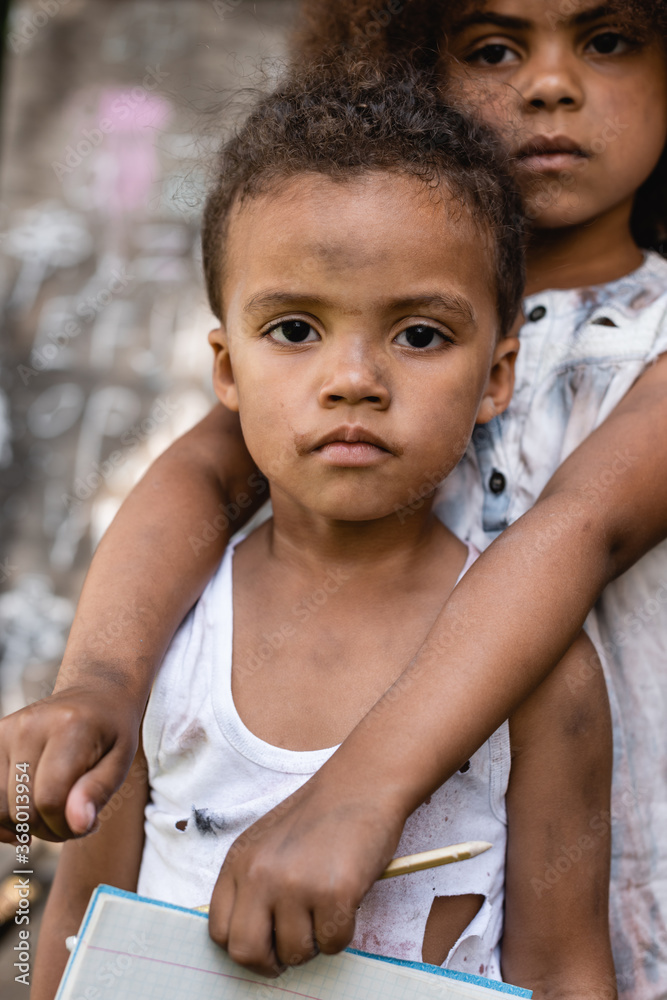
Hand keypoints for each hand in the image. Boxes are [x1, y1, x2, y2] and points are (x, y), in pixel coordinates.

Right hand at [0, 686, 139, 841]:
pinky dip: (5, 816)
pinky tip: (29, 812)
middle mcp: (30, 725)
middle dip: (49, 829)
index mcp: (69, 727)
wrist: (94, 693)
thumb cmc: (111, 731)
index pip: (50, 799)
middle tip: (72, 820)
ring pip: (0, 809)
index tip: (86, 825)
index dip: (65, 826)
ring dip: (26, 825)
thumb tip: (78, 824)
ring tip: (54, 812)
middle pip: (23, 809)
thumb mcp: (121, 760)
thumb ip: (98, 791)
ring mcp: (7, 731)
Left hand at [208, 775, 404, 976]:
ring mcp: (296, 885)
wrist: (360, 784)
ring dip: (314, 942)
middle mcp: (260, 874)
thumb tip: (254, 941)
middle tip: (292, 948)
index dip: (245, 946)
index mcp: (239, 861)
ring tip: (325, 908)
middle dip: (271, 961)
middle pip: (246, 953)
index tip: (265, 944)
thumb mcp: (267, 843)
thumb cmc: (319, 816)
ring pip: (295, 954)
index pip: (220, 931)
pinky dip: (343, 931)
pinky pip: (333, 945)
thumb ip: (252, 884)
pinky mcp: (334, 894)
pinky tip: (346, 900)